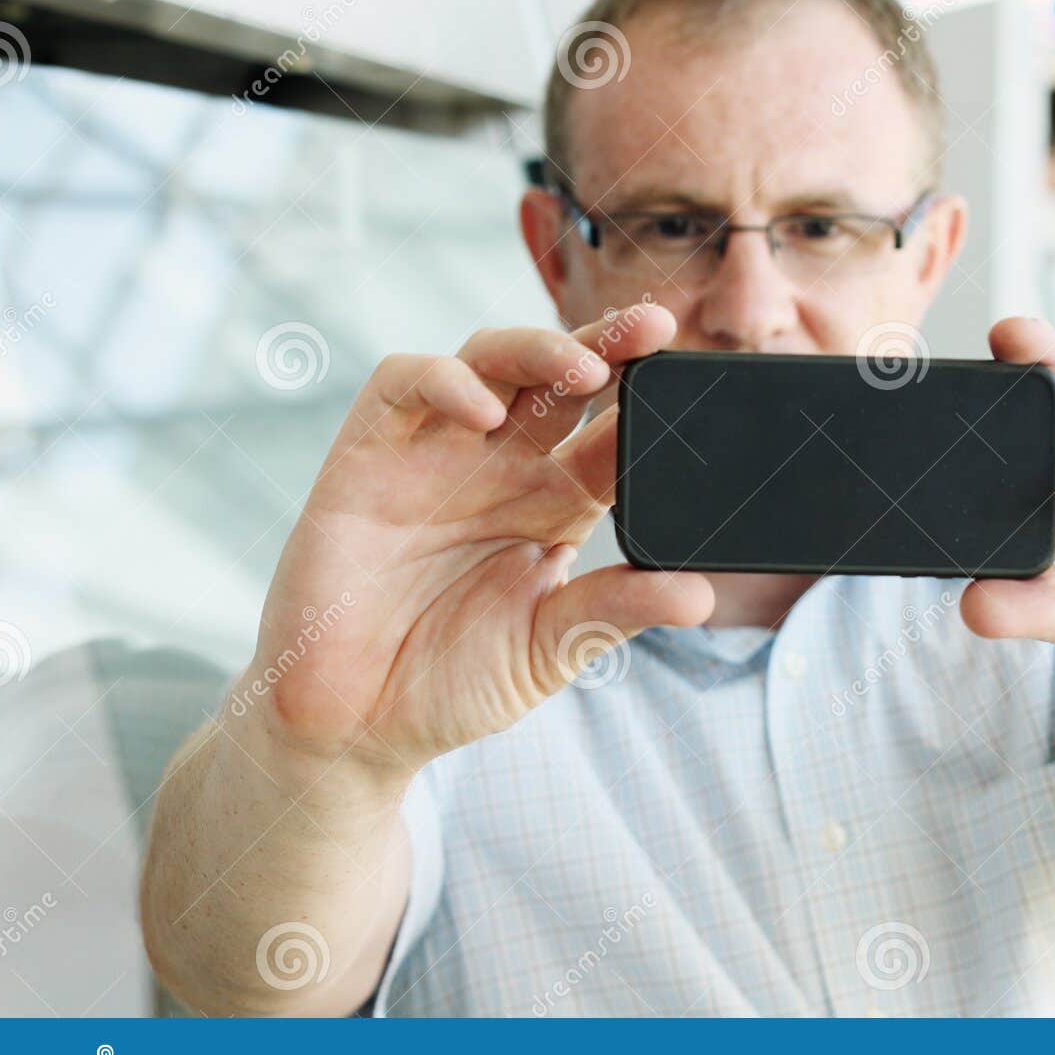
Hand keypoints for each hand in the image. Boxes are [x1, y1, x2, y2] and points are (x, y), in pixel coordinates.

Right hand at [239, 305, 713, 774]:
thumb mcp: (549, 647)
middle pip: (559, 380)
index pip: (612, 433)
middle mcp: (500, 468)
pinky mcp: (368, 455)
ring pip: (489, 361)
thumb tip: (702, 594)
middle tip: (654, 329)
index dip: (650, 402)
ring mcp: (435, 455)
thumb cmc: (451, 684)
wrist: (352, 726)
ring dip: (537, 350)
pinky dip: (444, 382)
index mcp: (555, 506)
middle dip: (607, 347)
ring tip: (585, 368)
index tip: (698, 382)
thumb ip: (617, 609)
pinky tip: (485, 412)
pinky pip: (404, 387)